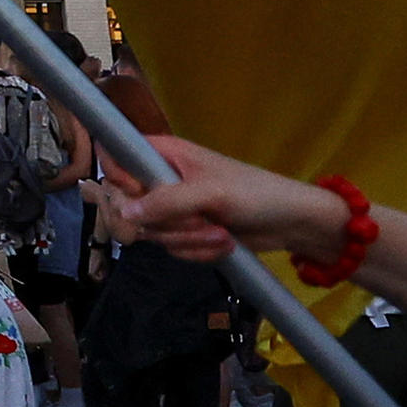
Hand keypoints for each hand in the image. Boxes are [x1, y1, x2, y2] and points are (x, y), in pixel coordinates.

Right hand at [113, 136, 343, 264]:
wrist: (291, 224)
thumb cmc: (255, 194)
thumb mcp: (211, 193)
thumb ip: (166, 202)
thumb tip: (125, 213)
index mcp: (164, 154)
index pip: (115, 158)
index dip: (118, 179)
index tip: (138, 195)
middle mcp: (162, 179)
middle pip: (128, 205)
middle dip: (163, 223)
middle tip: (194, 222)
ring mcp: (174, 208)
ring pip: (152, 232)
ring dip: (188, 240)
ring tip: (221, 233)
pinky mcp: (186, 233)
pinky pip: (172, 249)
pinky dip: (197, 252)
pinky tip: (222, 243)